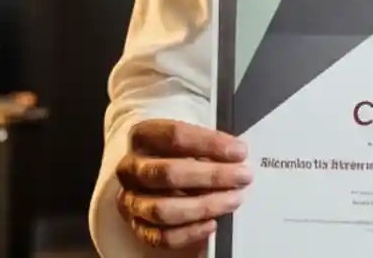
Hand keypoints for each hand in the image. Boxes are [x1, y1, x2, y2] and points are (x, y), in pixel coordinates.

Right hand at [115, 119, 252, 250]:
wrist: (153, 171)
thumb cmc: (177, 151)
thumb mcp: (188, 137)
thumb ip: (208, 143)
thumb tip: (237, 153)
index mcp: (142, 136)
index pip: (174, 136)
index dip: (210, 144)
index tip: (238, 151)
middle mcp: (131, 168)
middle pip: (168, 173)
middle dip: (211, 176)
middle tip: (242, 176)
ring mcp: (131, 199)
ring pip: (163, 209)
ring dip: (204, 206)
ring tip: (233, 199)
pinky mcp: (137, 225)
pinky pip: (161, 236)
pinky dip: (189, 233)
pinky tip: (211, 223)